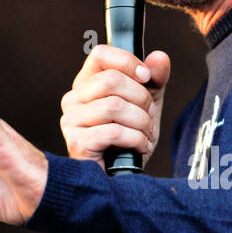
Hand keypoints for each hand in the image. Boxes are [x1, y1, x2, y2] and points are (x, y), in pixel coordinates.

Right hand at [60, 45, 170, 170]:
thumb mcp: (147, 104)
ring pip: (114, 106)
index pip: (101, 54)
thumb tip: (160, 57)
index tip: (146, 78)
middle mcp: (73, 100)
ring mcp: (71, 121)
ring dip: (141, 122)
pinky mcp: (77, 143)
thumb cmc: (130, 140)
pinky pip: (113, 131)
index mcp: (86, 84)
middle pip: (111, 80)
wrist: (123, 178)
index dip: (128, 62)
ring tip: (146, 134)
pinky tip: (139, 147)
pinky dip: (135, 139)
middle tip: (149, 116)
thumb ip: (154, 80)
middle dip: (142, 99)